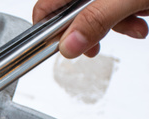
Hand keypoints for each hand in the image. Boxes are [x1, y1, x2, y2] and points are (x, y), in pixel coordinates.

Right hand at [34, 0, 148, 57]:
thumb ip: (97, 20)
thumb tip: (67, 46)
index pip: (48, 4)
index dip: (50, 27)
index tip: (60, 46)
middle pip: (74, 7)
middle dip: (89, 28)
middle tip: (96, 46)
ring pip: (98, 7)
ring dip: (115, 24)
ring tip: (136, 28)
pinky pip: (117, 4)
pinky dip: (129, 14)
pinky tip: (143, 18)